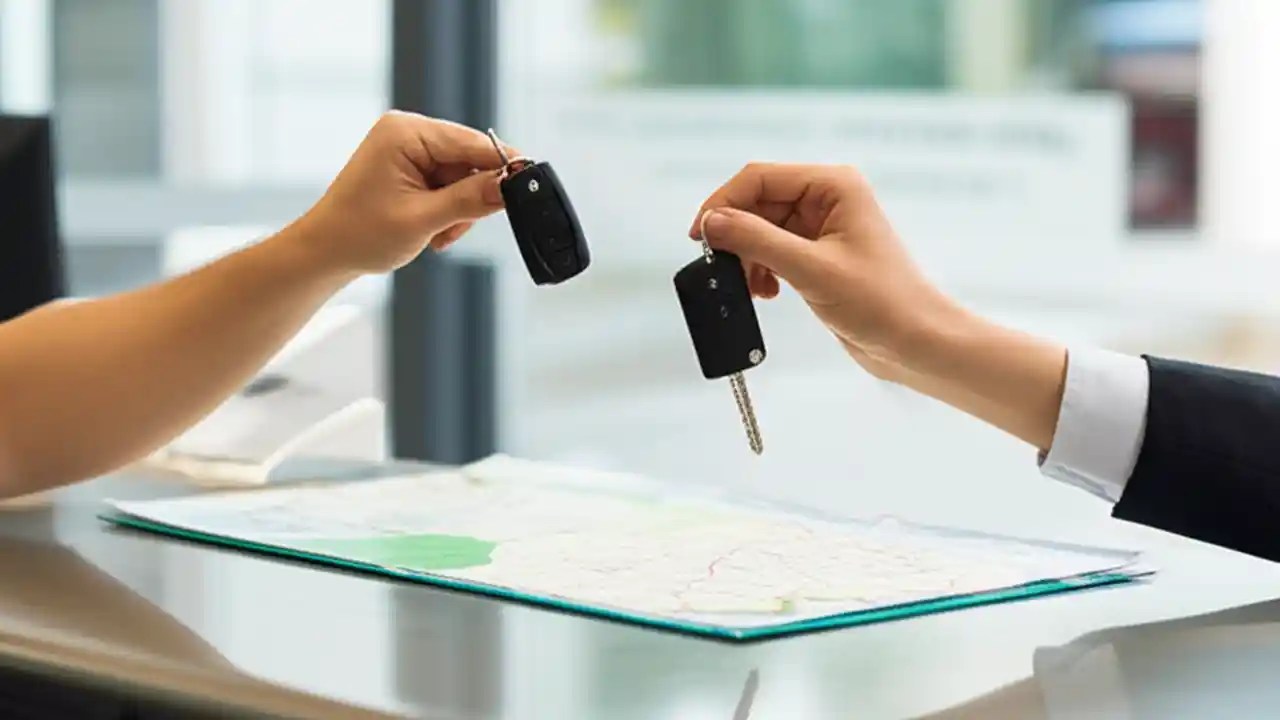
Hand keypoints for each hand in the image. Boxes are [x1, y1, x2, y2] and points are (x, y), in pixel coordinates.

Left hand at [294, 111, 517, 274]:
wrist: (325, 253)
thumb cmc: (360, 234)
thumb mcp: (422, 219)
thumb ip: (470, 200)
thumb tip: (512, 187)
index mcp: (406, 132)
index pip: (473, 142)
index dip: (504, 167)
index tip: (530, 188)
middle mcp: (409, 132)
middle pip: (471, 160)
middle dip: (470, 199)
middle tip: (452, 230)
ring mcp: (410, 149)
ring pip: (464, 178)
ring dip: (458, 210)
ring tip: (435, 234)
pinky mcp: (412, 166)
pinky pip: (450, 185)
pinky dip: (448, 211)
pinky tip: (431, 229)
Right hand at [691, 163, 961, 380]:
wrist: (916, 343)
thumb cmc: (883, 303)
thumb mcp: (812, 269)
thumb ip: (757, 241)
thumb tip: (712, 223)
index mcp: (834, 186)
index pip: (760, 178)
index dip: (724, 203)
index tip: (700, 234)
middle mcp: (828, 199)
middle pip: (757, 203)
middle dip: (735, 235)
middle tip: (718, 267)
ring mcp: (822, 229)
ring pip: (761, 230)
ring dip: (746, 257)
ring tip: (751, 287)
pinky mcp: (818, 257)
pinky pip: (772, 252)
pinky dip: (760, 271)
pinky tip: (765, 292)